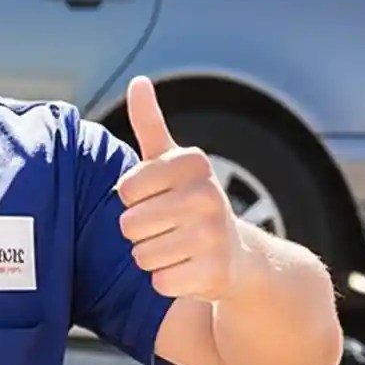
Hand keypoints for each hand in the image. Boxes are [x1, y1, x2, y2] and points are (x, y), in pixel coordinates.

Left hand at [116, 76, 239, 301]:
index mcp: (193, 164)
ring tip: (176, 248)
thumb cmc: (190, 203)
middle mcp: (208, 195)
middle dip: (139, 233)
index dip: (133, 200)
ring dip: (151, 258)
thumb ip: (150, 124)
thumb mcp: (171, 163)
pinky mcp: (215, 274)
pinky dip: (166, 282)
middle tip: (166, 229)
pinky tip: (187, 270)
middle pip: (129, 225)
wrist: (238, 255)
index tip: (156, 198)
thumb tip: (138, 81)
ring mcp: (214, 236)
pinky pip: (159, 282)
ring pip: (141, 256)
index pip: (125, 189)